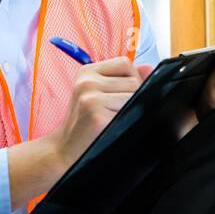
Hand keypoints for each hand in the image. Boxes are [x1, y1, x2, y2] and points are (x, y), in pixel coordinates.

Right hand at [47, 56, 153, 176]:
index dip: (132, 78)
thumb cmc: (85, 122)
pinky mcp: (96, 115)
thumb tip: (149, 68)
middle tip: (115, 112)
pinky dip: (127, 121)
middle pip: (133, 80)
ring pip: (135, 95)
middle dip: (132, 96)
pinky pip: (130, 112)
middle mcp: (87, 81)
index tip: (122, 95)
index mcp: (87, 72)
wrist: (65, 150)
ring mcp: (90, 97)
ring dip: (130, 109)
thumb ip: (123, 79)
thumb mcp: (98, 94)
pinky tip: (112, 127)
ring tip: (113, 119)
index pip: (125, 63)